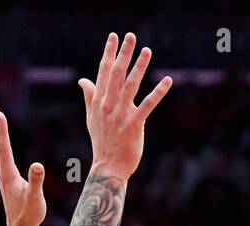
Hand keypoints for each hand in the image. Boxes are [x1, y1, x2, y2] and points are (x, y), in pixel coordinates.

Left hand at [0, 107, 45, 225]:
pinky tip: (3, 146)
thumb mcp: (36, 198)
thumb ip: (36, 181)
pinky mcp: (6, 182)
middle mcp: (2, 173)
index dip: (1, 130)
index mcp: (9, 174)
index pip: (3, 147)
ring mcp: (3, 177)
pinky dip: (0, 147)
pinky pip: (0, 159)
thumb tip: (37, 165)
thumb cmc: (29, 215)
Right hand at [78, 32, 172, 178]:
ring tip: (147, 50)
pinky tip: (167, 80)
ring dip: (140, 66)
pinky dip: (158, 92)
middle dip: (124, 53)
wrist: (108, 167)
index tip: (113, 37)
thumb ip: (89, 96)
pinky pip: (148, 105)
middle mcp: (108, 105)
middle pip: (116, 74)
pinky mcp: (134, 124)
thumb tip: (82, 80)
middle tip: (130, 36)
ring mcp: (120, 114)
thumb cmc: (102, 142)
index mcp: (98, 101)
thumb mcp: (92, 117)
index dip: (109, 53)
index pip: (104, 72)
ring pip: (131, 85)